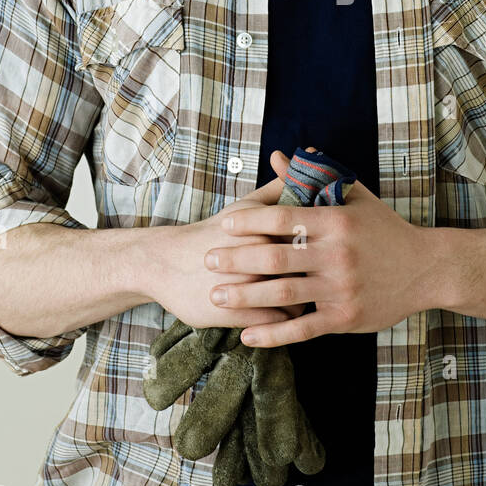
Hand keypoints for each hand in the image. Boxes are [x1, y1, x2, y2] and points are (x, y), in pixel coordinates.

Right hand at [145, 166, 306, 329]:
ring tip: (298, 298)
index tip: (320, 256)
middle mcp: (257, 256)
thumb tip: (306, 162)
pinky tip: (278, 313)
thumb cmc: (212, 233)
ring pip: (296, 301)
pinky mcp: (234, 313)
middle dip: (315, 279)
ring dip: (302, 302)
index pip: (312, 243)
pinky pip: (275, 323)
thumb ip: (278, 190)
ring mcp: (246, 287)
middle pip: (308, 274)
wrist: (164, 261)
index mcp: (265, 228)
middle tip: (315, 280)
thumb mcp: (244, 208)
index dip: (321, 251)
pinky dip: (282, 321)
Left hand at [203, 149, 438, 345]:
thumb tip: (280, 155)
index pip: (284, 218)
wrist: (426, 269)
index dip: (250, 221)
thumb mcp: (353, 198)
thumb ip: (314, 179)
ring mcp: (340, 289)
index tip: (224, 225)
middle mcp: (337, 255)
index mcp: (336, 222)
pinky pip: (301, 329)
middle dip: (236, 259)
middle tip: (207, 260)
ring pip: (283, 294)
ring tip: (216, 296)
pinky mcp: (345, 318)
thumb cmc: (385, 230)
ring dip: (245, 297)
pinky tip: (247, 335)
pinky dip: (272, 334)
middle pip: (275, 256)